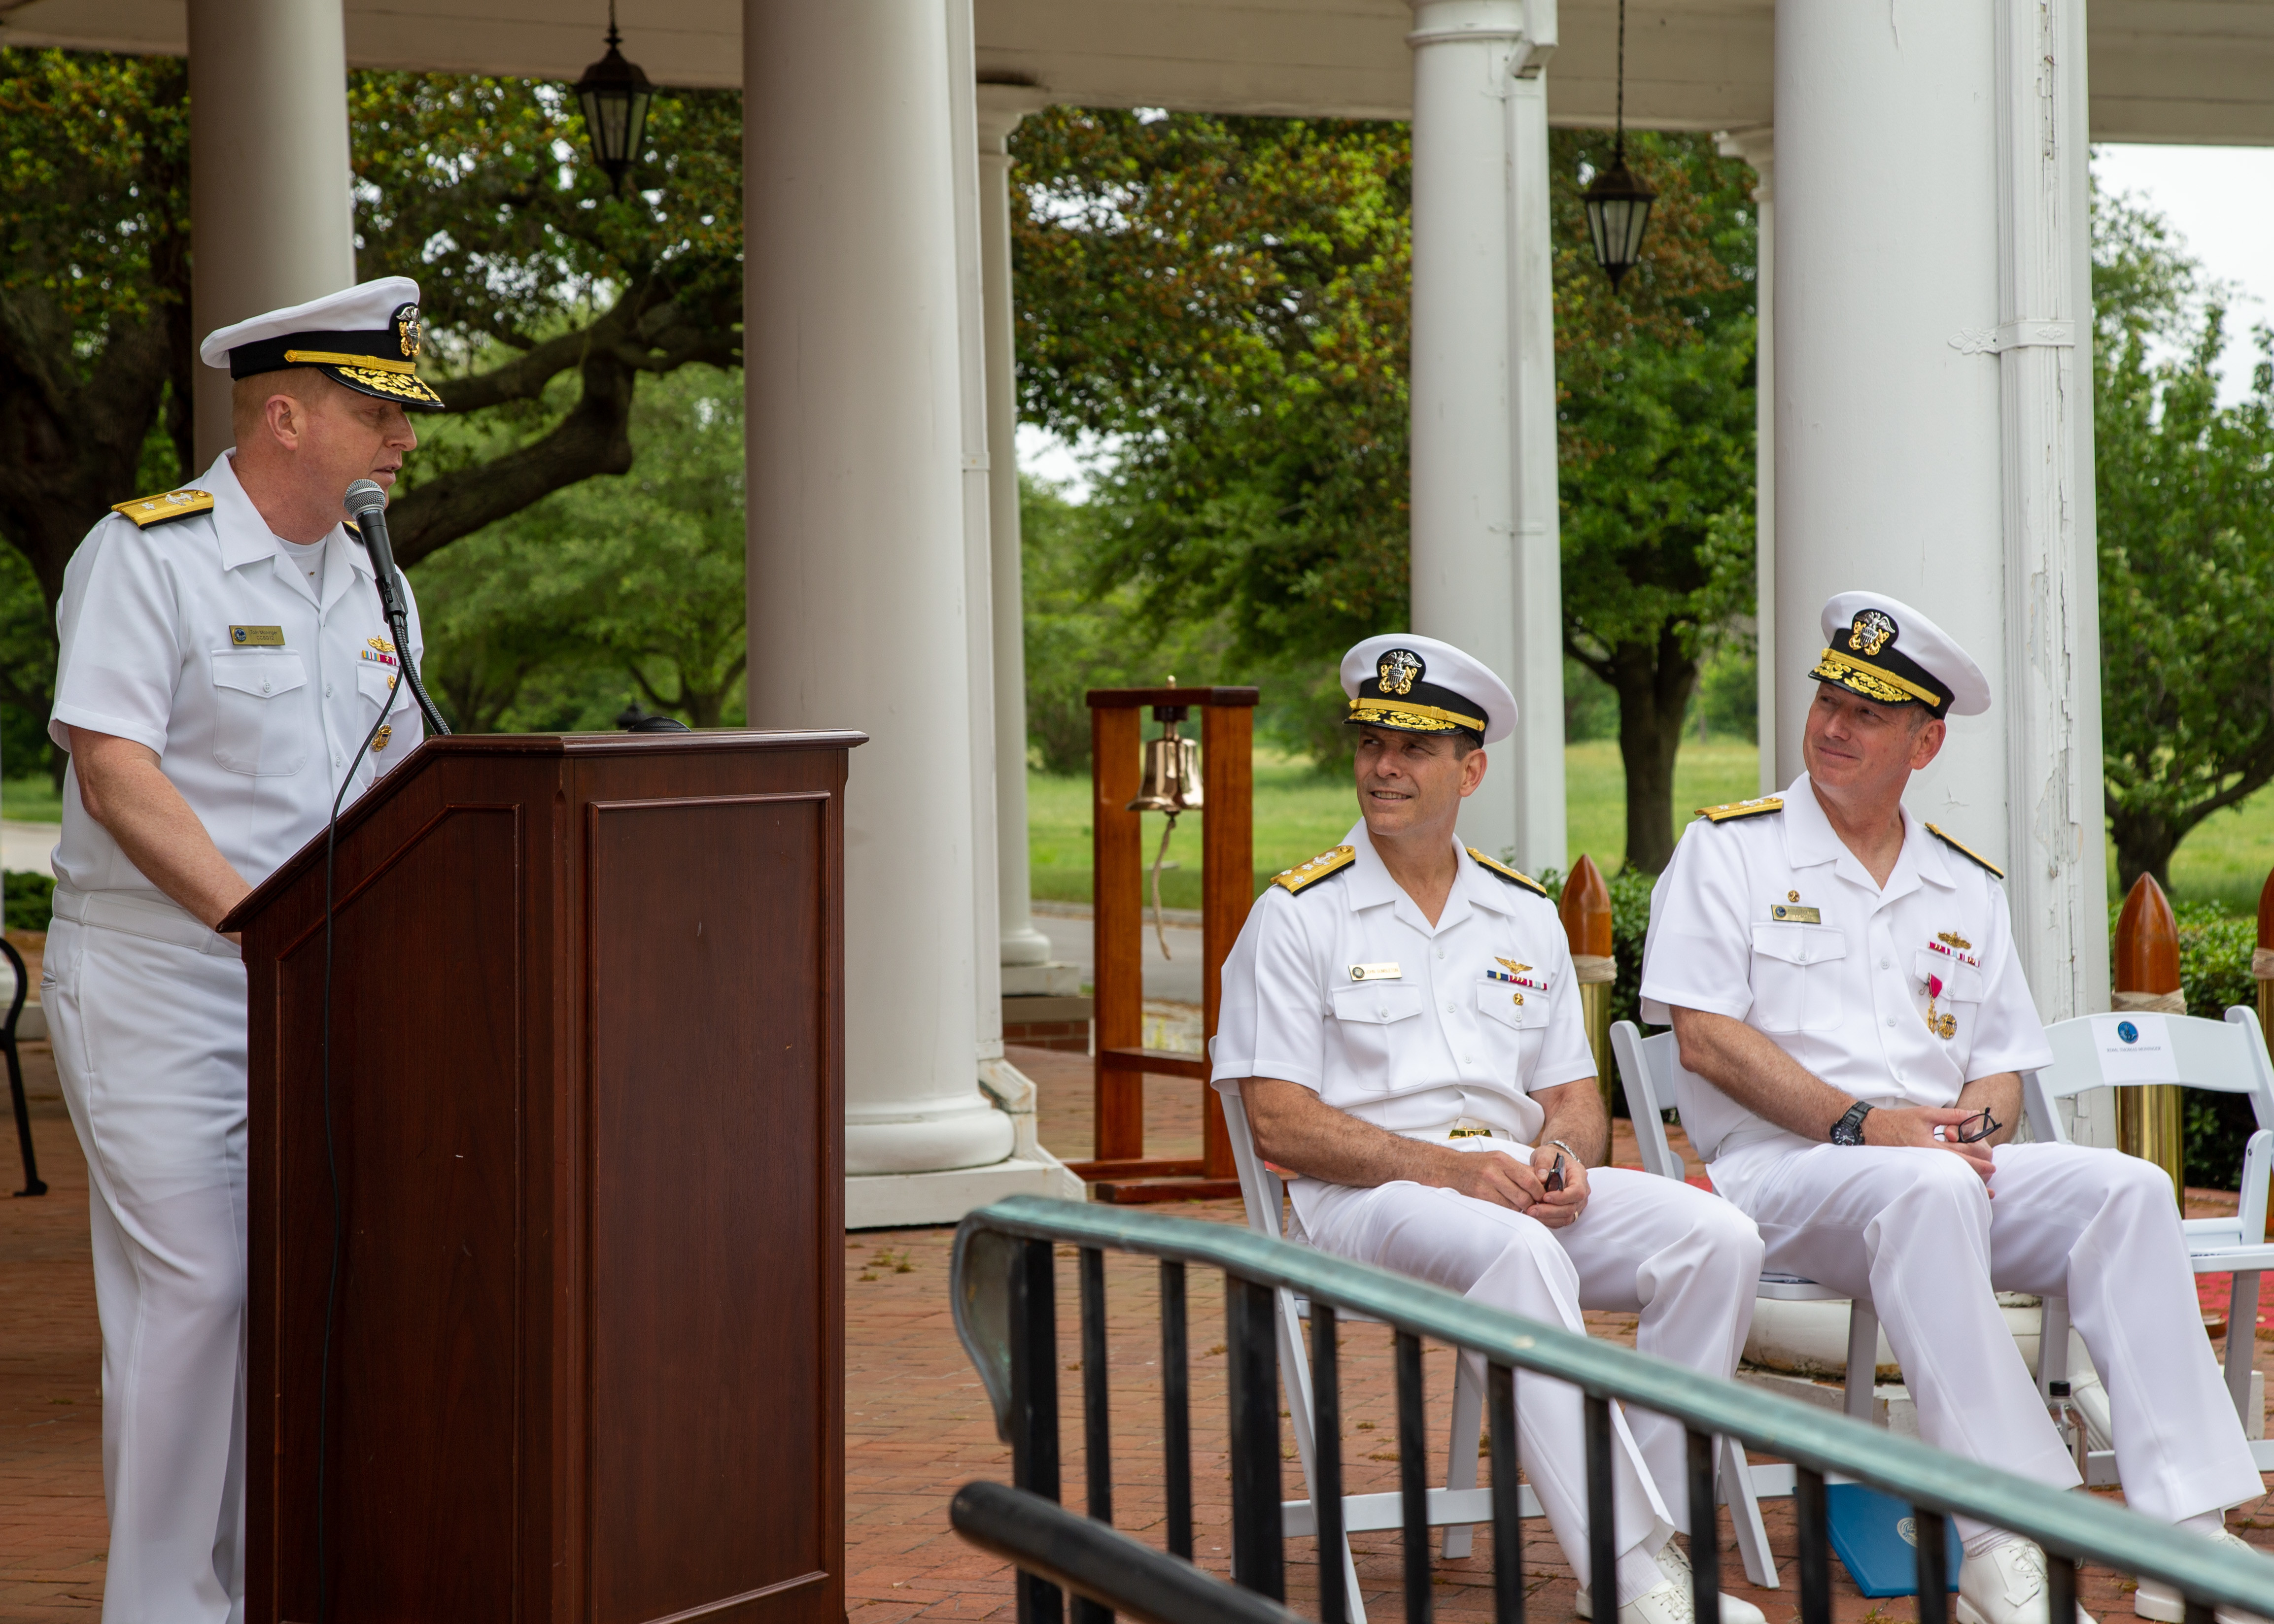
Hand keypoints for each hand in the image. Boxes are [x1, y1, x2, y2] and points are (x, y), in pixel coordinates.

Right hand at [1435, 1147, 1549, 1213]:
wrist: (1450, 1169)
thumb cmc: (1478, 1164)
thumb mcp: (1499, 1159)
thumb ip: (1520, 1169)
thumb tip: (1543, 1181)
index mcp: (1501, 1160)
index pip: (1529, 1180)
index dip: (1540, 1192)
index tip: (1543, 1196)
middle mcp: (1493, 1172)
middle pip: (1523, 1196)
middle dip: (1532, 1203)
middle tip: (1535, 1205)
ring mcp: (1484, 1186)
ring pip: (1513, 1206)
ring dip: (1520, 1209)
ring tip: (1520, 1206)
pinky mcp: (1478, 1198)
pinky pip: (1501, 1210)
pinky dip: (1508, 1212)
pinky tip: (1507, 1208)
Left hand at [1528, 1142, 1589, 1228]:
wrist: (1554, 1162)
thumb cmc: (1551, 1157)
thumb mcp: (1545, 1153)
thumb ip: (1543, 1162)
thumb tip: (1542, 1177)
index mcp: (1579, 1175)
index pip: (1577, 1191)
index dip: (1562, 1197)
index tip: (1544, 1196)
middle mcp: (1582, 1191)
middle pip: (1572, 1207)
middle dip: (1551, 1211)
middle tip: (1532, 1209)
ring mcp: (1577, 1203)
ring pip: (1567, 1217)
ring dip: (1548, 1218)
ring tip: (1531, 1213)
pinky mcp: (1569, 1211)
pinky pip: (1562, 1221)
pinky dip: (1549, 1221)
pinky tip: (1536, 1217)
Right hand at [1861, 1105, 1996, 1185]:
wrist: (1871, 1129)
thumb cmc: (1898, 1121)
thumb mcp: (1926, 1113)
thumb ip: (1952, 1115)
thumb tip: (1974, 1116)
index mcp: (1928, 1146)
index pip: (1959, 1157)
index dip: (1977, 1164)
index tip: (1992, 1167)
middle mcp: (1924, 1160)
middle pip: (1954, 1173)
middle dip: (1974, 1180)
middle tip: (1991, 1189)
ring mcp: (1918, 1168)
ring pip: (1946, 1179)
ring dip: (1963, 1185)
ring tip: (1979, 1193)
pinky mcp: (1914, 1170)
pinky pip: (1935, 1179)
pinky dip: (1948, 1184)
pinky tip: (1956, 1188)